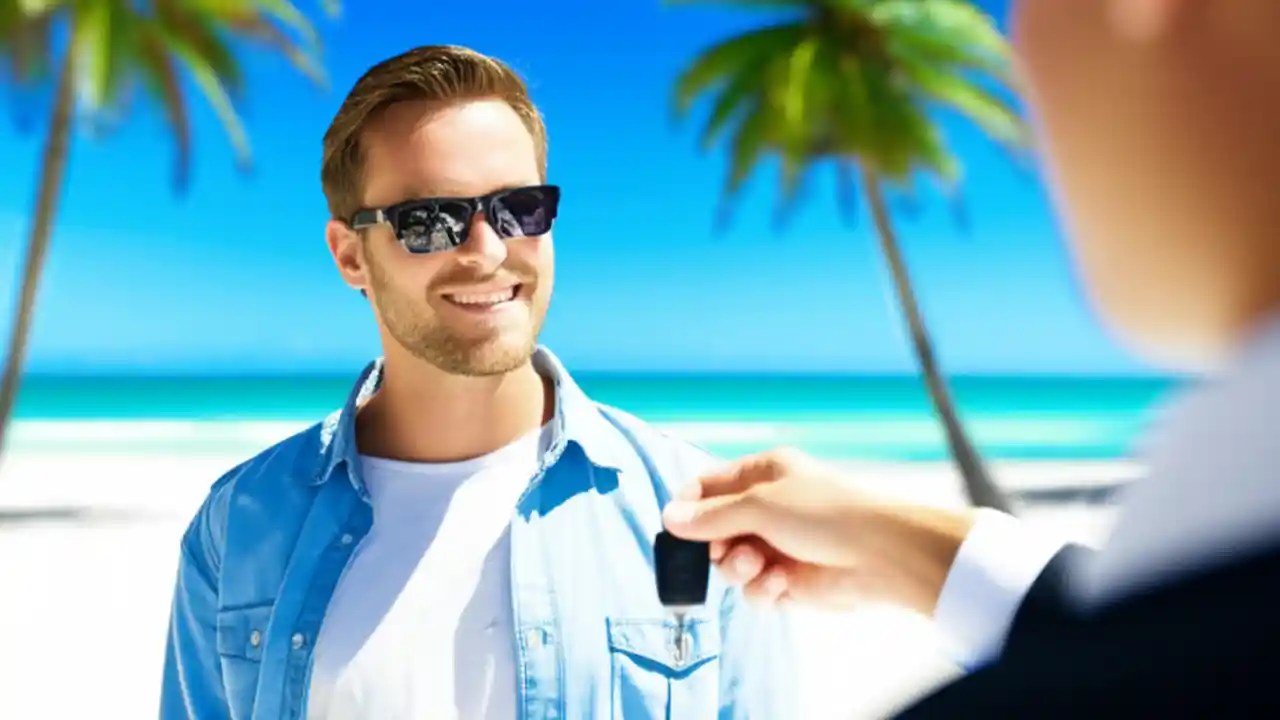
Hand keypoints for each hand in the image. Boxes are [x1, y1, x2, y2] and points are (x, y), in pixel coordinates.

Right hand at [662, 447, 974, 615]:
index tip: (676, 525)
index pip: (709, 486)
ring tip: (759, 567)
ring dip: (739, 569)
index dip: (689, 506)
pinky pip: (755, 589)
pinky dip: (762, 589)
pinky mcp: (787, 581)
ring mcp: (777, 546)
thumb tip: (669, 518)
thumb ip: (712, 516)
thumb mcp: (761, 505)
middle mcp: (767, 508)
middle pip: (714, 530)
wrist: (881, 556)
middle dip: (716, 544)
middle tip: (725, 549)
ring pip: (731, 563)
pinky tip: (782, 583)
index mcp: (763, 474)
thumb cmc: (825, 514)